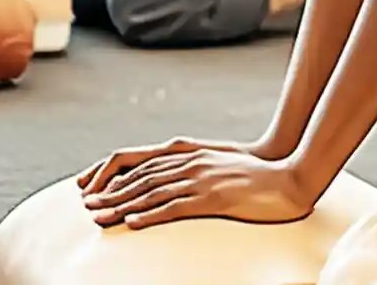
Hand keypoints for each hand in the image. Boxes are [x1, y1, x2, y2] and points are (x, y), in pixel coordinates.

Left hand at [77, 137, 280, 196]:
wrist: (289, 178)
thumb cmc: (258, 176)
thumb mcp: (222, 166)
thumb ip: (197, 168)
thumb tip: (175, 180)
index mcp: (192, 153)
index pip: (144, 162)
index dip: (116, 176)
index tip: (95, 189)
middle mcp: (192, 162)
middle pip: (142, 177)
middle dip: (111, 192)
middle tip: (87, 205)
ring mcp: (202, 179)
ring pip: (152, 191)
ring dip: (122, 205)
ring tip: (99, 216)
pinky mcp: (214, 198)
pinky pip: (176, 207)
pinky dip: (151, 214)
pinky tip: (133, 223)